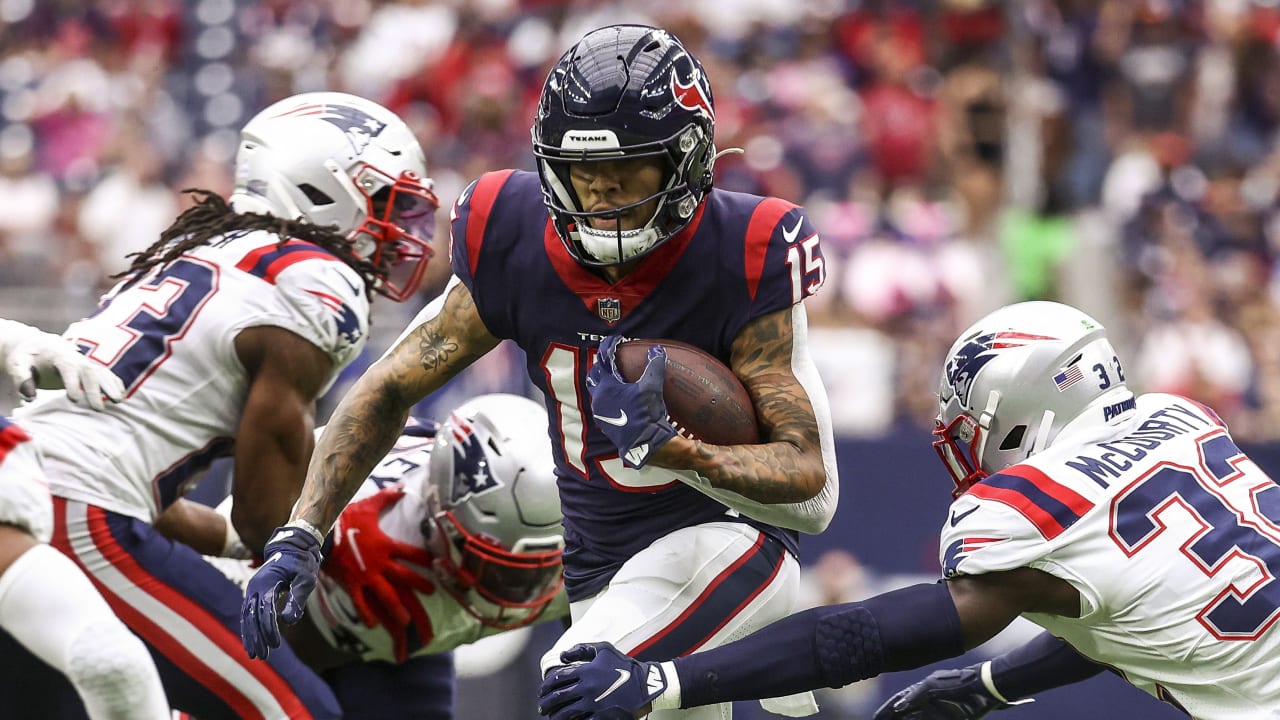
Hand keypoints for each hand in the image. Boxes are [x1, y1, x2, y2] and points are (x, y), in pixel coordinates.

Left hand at [4, 328, 123, 409]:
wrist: (36, 344)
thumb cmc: (25, 357)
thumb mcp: (17, 365)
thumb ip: (22, 379)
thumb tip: (29, 397)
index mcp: (57, 355)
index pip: (68, 367)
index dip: (72, 382)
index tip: (75, 399)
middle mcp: (75, 357)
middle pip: (89, 371)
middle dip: (95, 390)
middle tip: (99, 409)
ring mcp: (85, 361)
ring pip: (102, 371)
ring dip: (111, 386)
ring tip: (118, 401)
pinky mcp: (90, 367)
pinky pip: (106, 373)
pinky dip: (115, 382)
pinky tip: (122, 395)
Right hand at [241, 522, 323, 659]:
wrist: (292, 546)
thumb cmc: (302, 562)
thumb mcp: (305, 578)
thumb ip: (297, 598)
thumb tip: (288, 621)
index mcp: (266, 582)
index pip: (264, 611)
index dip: (269, 629)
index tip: (276, 645)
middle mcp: (254, 587)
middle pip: (251, 616)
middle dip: (256, 637)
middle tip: (261, 656)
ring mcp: (252, 590)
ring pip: (246, 617)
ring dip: (250, 636)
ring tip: (255, 654)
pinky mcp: (254, 593)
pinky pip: (248, 613)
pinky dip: (249, 628)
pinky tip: (253, 641)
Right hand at [325, 487, 435, 661]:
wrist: (320, 532)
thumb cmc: (345, 518)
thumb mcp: (368, 505)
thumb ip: (387, 497)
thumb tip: (402, 486)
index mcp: (386, 545)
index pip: (412, 553)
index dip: (426, 559)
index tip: (436, 564)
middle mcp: (379, 563)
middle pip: (404, 576)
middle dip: (419, 584)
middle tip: (431, 592)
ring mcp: (365, 576)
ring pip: (386, 596)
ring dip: (397, 609)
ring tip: (407, 621)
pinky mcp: (351, 584)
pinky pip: (360, 603)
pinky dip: (366, 615)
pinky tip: (371, 625)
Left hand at [538, 642, 666, 719]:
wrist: (646, 684)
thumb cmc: (624, 665)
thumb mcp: (604, 649)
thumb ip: (581, 649)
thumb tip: (562, 656)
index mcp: (585, 671)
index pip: (557, 679)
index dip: (546, 686)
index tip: (542, 691)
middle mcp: (586, 688)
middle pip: (558, 697)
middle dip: (546, 703)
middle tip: (541, 706)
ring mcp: (593, 703)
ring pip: (566, 713)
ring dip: (555, 715)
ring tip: (550, 717)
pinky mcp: (601, 716)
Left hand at [585, 335, 675, 467]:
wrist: (644, 444)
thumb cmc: (646, 414)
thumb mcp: (652, 388)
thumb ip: (654, 367)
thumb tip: (657, 350)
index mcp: (607, 386)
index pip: (603, 359)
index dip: (608, 347)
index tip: (615, 340)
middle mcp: (599, 397)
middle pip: (595, 374)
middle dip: (601, 364)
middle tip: (611, 358)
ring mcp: (600, 411)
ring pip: (596, 390)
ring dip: (603, 381)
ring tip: (614, 377)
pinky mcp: (605, 423)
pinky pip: (601, 403)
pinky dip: (607, 396)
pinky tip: (618, 397)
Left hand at [873, 665, 1009, 719]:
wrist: (985, 685)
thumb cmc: (972, 697)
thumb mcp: (952, 711)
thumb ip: (935, 711)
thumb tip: (916, 717)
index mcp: (927, 693)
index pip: (905, 702)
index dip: (891, 711)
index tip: (880, 719)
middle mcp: (925, 688)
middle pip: (900, 701)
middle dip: (887, 712)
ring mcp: (929, 686)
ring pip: (905, 698)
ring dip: (892, 709)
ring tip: (879, 718)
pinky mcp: (934, 685)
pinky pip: (919, 694)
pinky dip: (908, 700)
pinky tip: (898, 708)